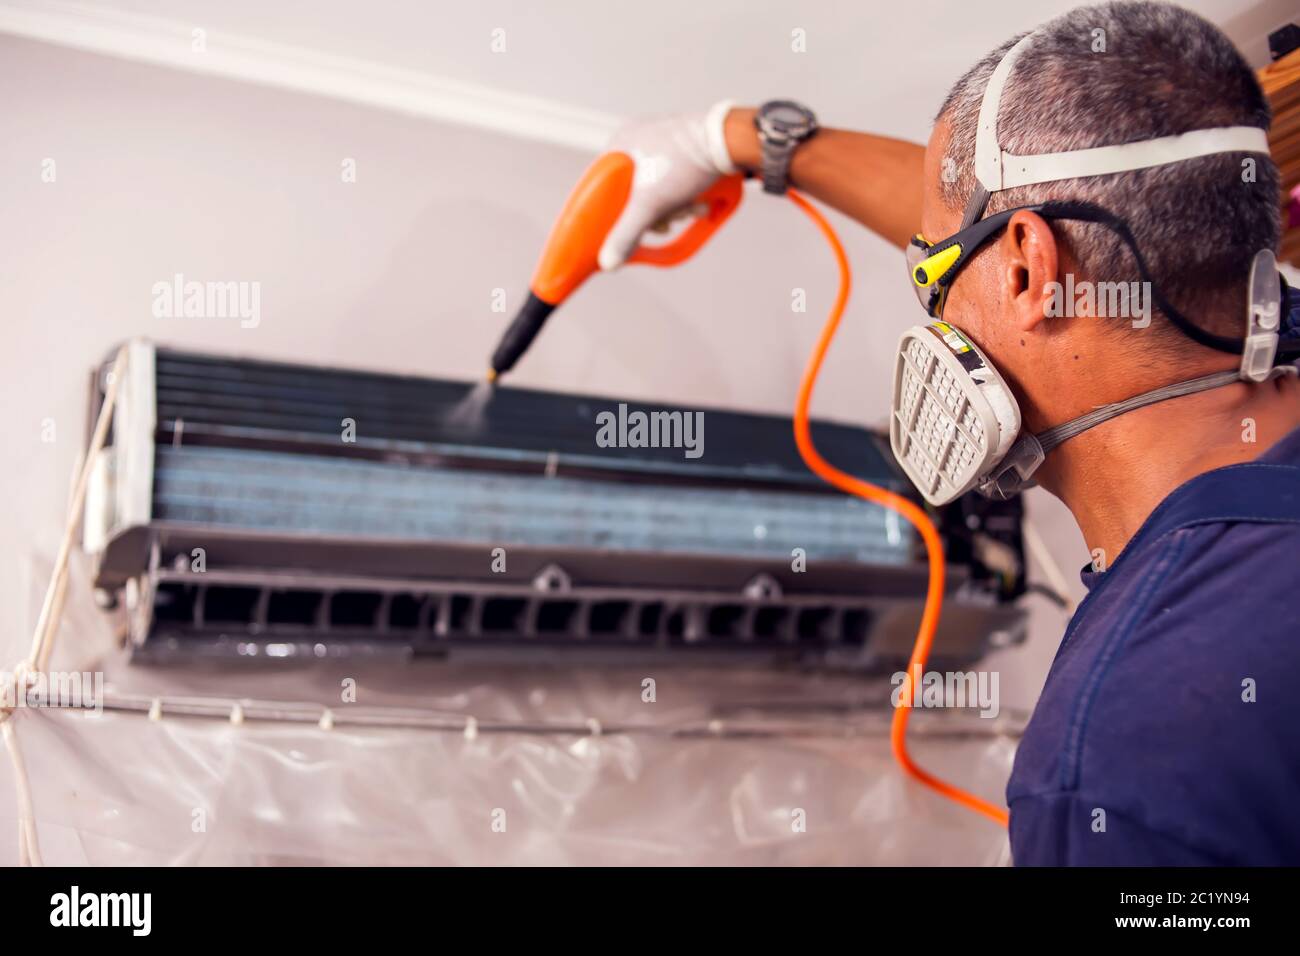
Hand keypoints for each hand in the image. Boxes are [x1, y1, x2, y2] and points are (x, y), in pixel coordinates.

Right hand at [597, 101, 736, 270]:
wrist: (731, 141)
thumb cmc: (686, 164)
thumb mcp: (650, 204)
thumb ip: (627, 234)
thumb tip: (608, 262)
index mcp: (621, 143)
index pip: (605, 186)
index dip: (616, 212)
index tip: (630, 227)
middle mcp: (638, 139)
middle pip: (634, 192)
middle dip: (656, 214)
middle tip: (667, 223)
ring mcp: (662, 141)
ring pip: (658, 188)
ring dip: (676, 208)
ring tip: (692, 210)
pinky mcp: (684, 148)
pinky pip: (675, 179)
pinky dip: (686, 196)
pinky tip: (700, 203)